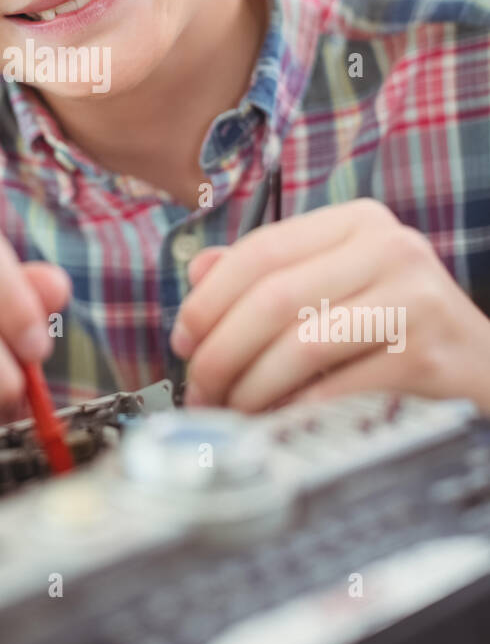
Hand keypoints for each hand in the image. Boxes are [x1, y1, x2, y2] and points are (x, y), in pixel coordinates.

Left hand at [169, 198, 489, 413]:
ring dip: (250, 388)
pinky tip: (276, 422)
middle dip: (220, 352)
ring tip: (231, 409)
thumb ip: (270, 273)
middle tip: (198, 388)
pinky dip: (292, 411)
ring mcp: (412, 299)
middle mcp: (389, 248)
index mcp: (357, 221)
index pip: (261, 250)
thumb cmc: (399, 326)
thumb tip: (198, 272)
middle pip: (272, 298)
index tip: (183, 339)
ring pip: (297, 345)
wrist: (481, 368)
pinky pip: (333, 388)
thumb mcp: (337, 284)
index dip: (209, 299)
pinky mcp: (424, 355)